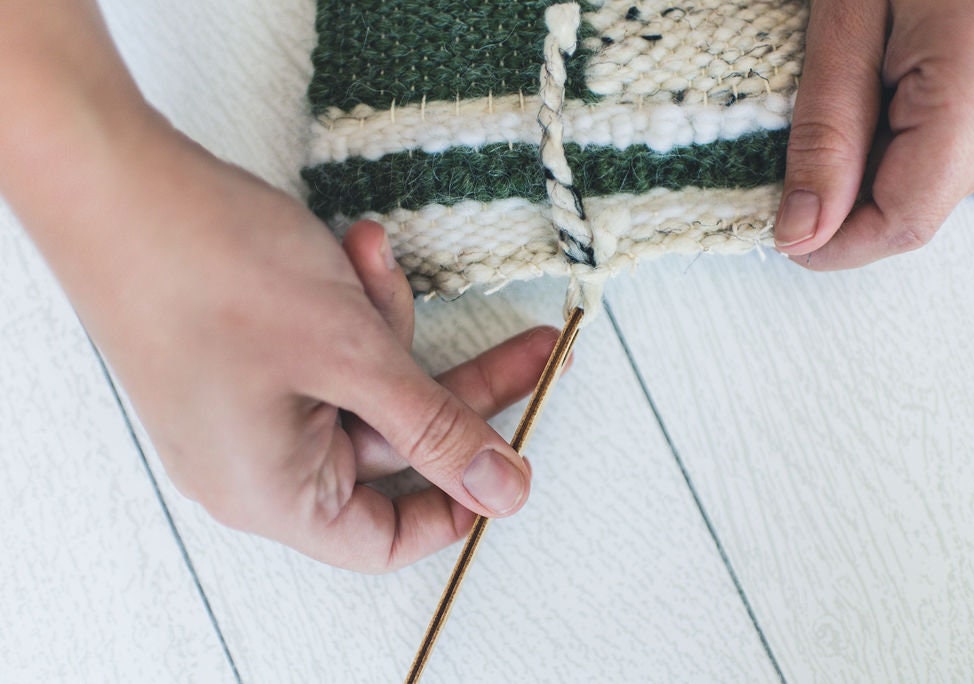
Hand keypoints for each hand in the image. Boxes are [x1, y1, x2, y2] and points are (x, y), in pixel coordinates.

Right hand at [101, 140, 562, 572]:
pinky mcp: (248, 359)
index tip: (506, 455)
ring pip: (364, 384)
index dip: (455, 503)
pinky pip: (328, 350)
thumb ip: (435, 428)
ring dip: (388, 322)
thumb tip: (503, 489)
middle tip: (530, 347)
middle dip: (456, 383)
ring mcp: (249, 408)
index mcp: (274, 491)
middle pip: (391, 445)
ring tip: (372, 259)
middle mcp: (256, 461)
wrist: (115, 185)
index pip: (385, 538)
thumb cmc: (215, 275)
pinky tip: (351, 249)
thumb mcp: (353, 356)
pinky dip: (349, 305)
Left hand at [774, 0, 973, 268]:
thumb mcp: (847, 15)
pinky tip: (899, 83)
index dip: (834, 244)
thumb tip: (801, 230)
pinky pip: (971, 147)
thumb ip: (827, 129)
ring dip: (883, 159)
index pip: (901, 221)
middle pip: (922, 204)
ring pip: (945, 180)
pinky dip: (920, 137)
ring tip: (865, 80)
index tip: (783, 233)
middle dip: (851, 195)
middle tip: (809, 129)